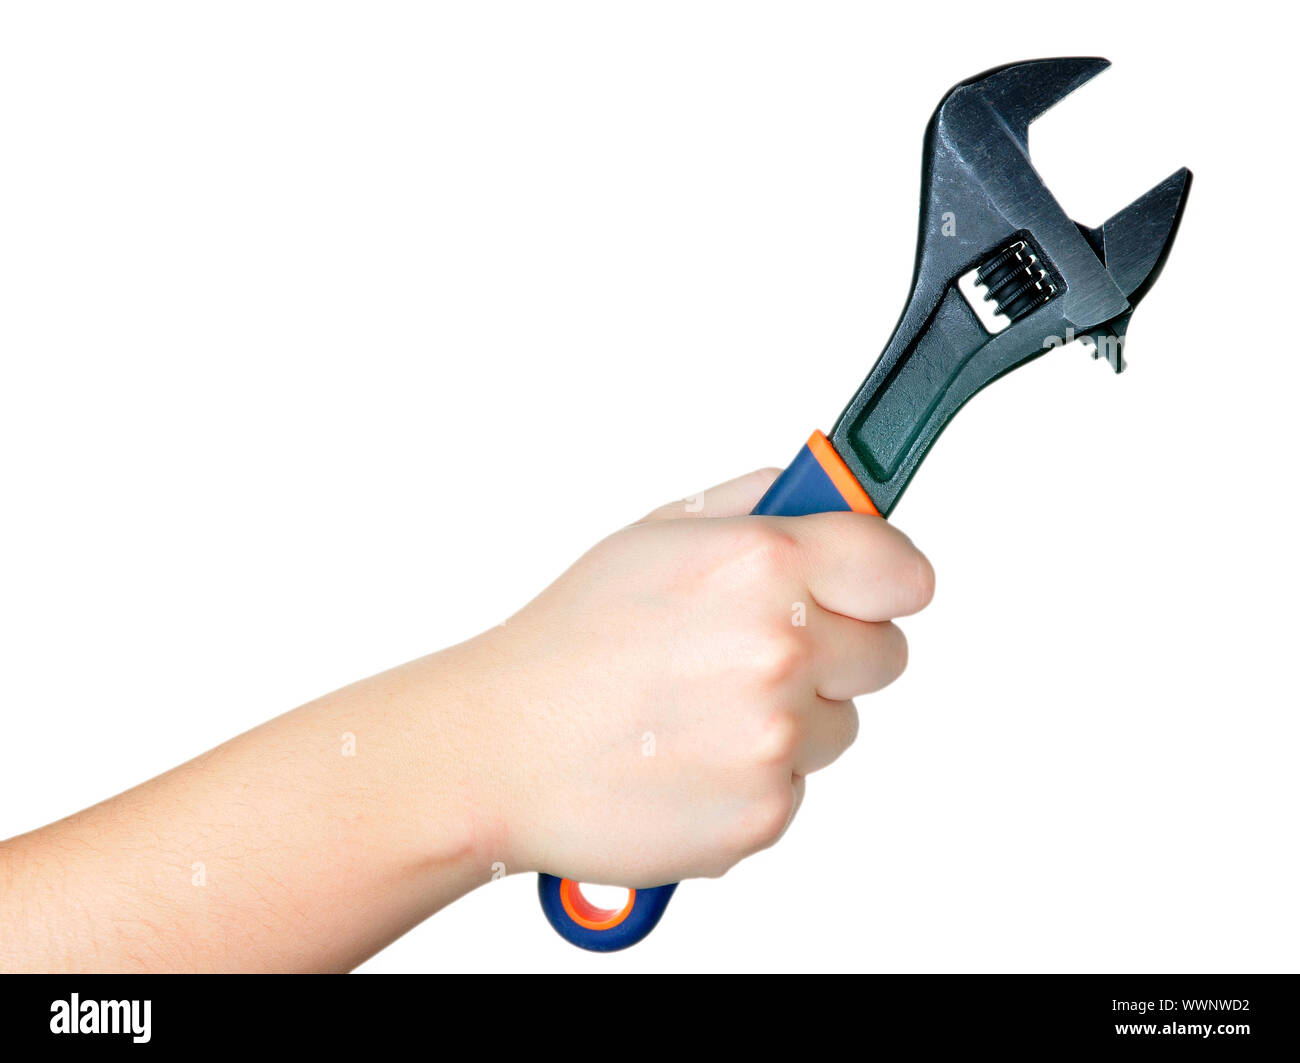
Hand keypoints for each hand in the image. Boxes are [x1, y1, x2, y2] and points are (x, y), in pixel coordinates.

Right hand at [476, 468, 934, 886]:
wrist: (497, 749)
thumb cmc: (569, 639)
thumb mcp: (655, 535)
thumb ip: (758, 504)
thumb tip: (831, 494)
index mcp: (762, 564)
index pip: (904, 572)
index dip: (887, 579)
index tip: (874, 588)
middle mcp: (780, 651)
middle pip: (887, 654)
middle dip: (837, 651)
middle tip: (754, 653)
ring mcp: (774, 741)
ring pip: (840, 726)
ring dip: (792, 719)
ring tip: (699, 711)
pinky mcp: (762, 817)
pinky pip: (797, 789)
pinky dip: (754, 779)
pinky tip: (687, 759)